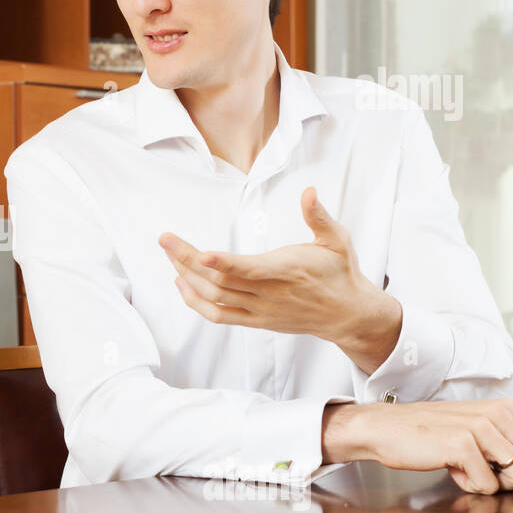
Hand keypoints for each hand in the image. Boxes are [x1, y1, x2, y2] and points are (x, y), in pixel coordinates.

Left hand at [160, 187, 399, 367]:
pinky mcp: (255, 321)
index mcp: (288, 271)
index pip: (250, 270)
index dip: (224, 264)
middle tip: (165, 240)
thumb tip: (308, 191)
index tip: (202, 254)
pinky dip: (195, 302)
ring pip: (215, 297)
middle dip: (189, 260)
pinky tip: (180, 282)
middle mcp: (270, 294)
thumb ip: (319, 216)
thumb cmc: (340, 272)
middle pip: (221, 281)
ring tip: (169, 253)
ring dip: (187, 276)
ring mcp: (260, 310)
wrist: (347, 314)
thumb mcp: (337, 240)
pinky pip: (218, 316)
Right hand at [326, 397, 512, 493]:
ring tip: (469, 471)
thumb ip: (507, 440)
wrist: (384, 429)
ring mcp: (481, 428)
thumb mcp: (477, 427)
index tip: (507, 473)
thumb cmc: (428, 433)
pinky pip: (488, 486)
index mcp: (506, 409)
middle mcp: (498, 414)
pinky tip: (451, 470)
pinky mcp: (462, 445)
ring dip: (495, 484)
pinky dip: (470, 486)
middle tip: (488, 475)